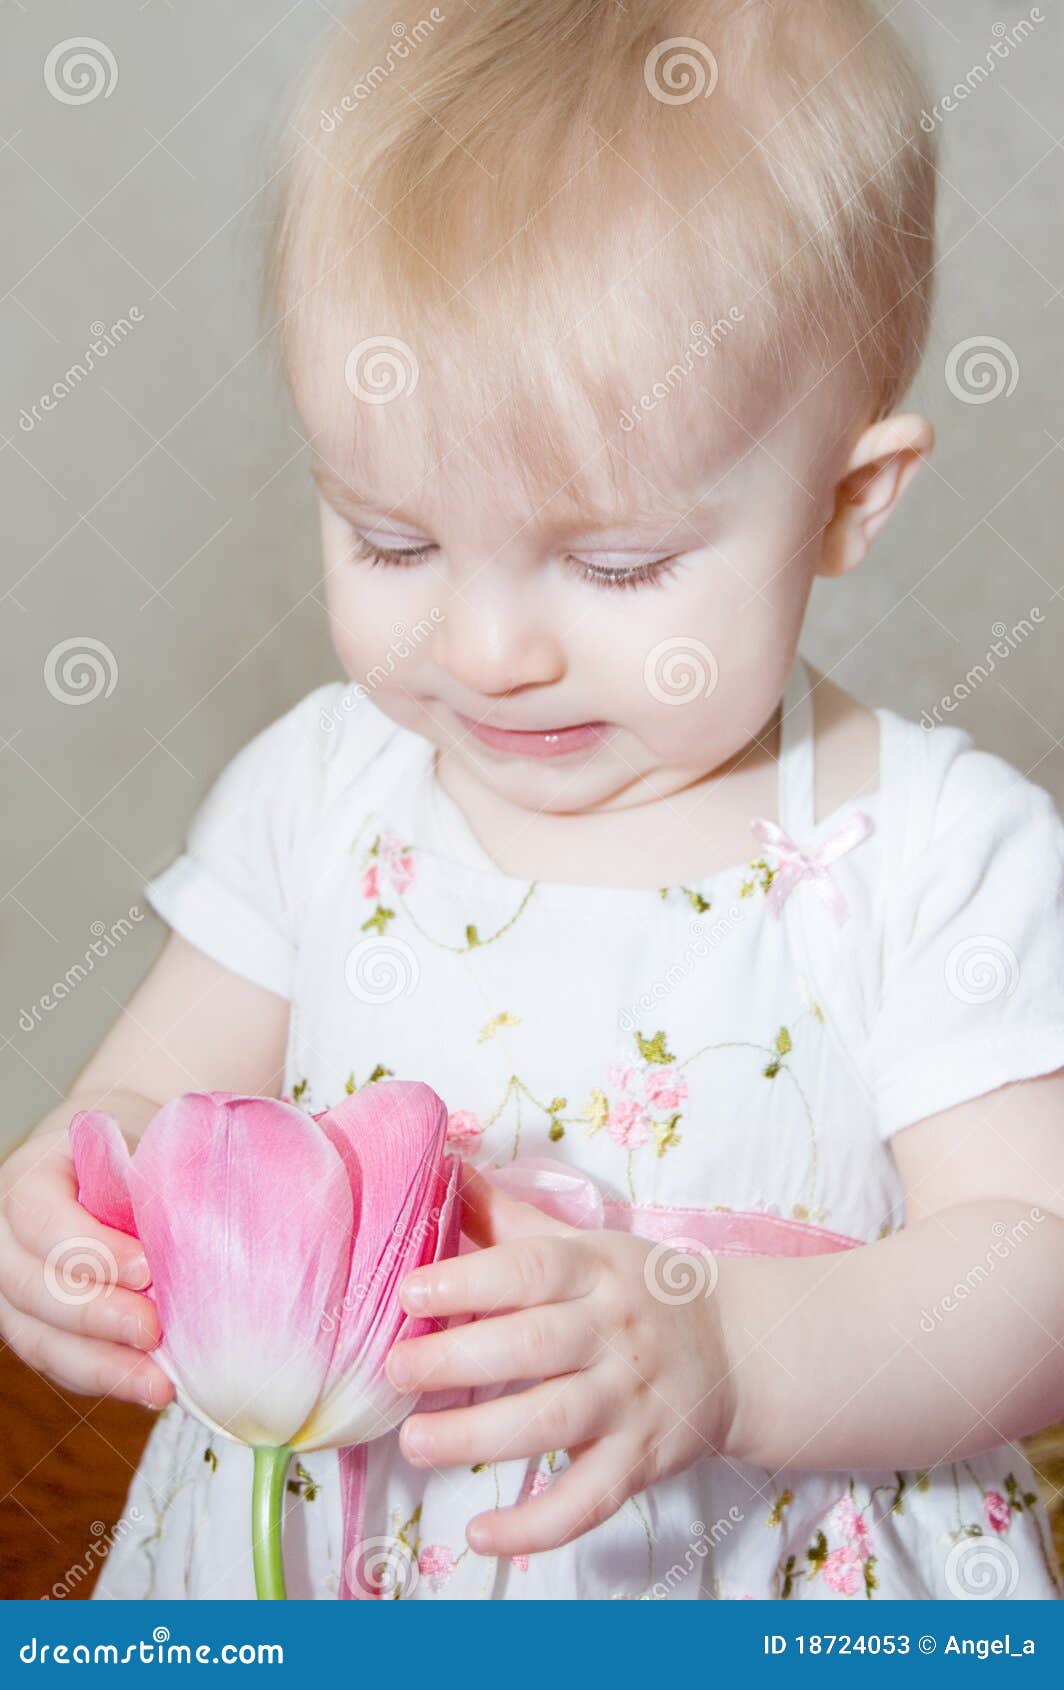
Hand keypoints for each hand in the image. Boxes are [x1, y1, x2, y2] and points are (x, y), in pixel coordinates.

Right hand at [0, 1123, 173, 1409]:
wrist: (121, 1180)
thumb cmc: (138, 1161)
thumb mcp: (142, 1149)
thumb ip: (156, 1175)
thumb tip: (204, 1213)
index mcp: (31, 1179)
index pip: (40, 1217)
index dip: (90, 1249)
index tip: (148, 1268)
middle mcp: (7, 1239)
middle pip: (31, 1286)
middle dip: (96, 1315)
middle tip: (155, 1329)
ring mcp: (13, 1289)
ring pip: (37, 1337)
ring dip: (101, 1365)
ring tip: (157, 1382)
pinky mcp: (34, 1328)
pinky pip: (57, 1363)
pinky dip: (103, 1378)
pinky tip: (145, 1388)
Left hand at [385, 1163, 733, 1557]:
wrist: (739, 1348)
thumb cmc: (639, 1290)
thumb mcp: (585, 1244)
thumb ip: (509, 1219)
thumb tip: (441, 1169)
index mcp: (595, 1270)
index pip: (529, 1268)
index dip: (467, 1278)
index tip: (409, 1291)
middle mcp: (614, 1332)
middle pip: (530, 1346)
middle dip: (455, 1361)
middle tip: (394, 1371)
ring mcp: (629, 1400)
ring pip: (550, 1422)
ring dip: (477, 1438)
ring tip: (416, 1442)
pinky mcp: (641, 1461)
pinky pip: (587, 1501)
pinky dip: (536, 1527)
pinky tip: (481, 1534)